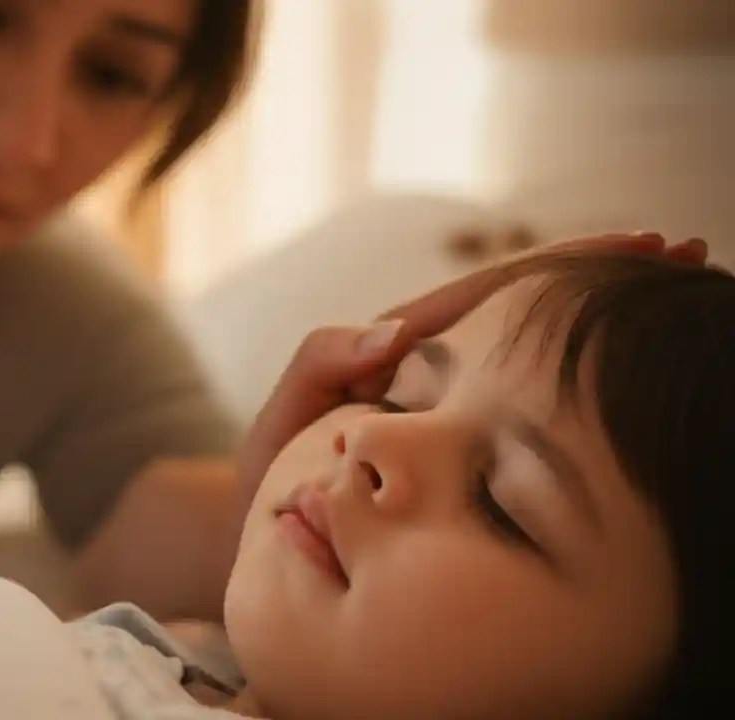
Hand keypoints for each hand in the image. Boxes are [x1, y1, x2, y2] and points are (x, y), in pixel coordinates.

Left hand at [236, 232, 706, 501]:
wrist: (265, 545)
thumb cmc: (270, 484)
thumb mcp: (282, 421)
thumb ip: (319, 366)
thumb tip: (395, 331)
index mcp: (405, 357)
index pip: (494, 294)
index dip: (566, 266)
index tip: (640, 243)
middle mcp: (439, 376)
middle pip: (532, 311)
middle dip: (607, 279)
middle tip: (688, 255)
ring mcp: (456, 414)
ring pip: (539, 358)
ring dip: (604, 325)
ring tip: (684, 300)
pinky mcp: (462, 455)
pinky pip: (527, 415)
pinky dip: (578, 390)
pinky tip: (634, 393)